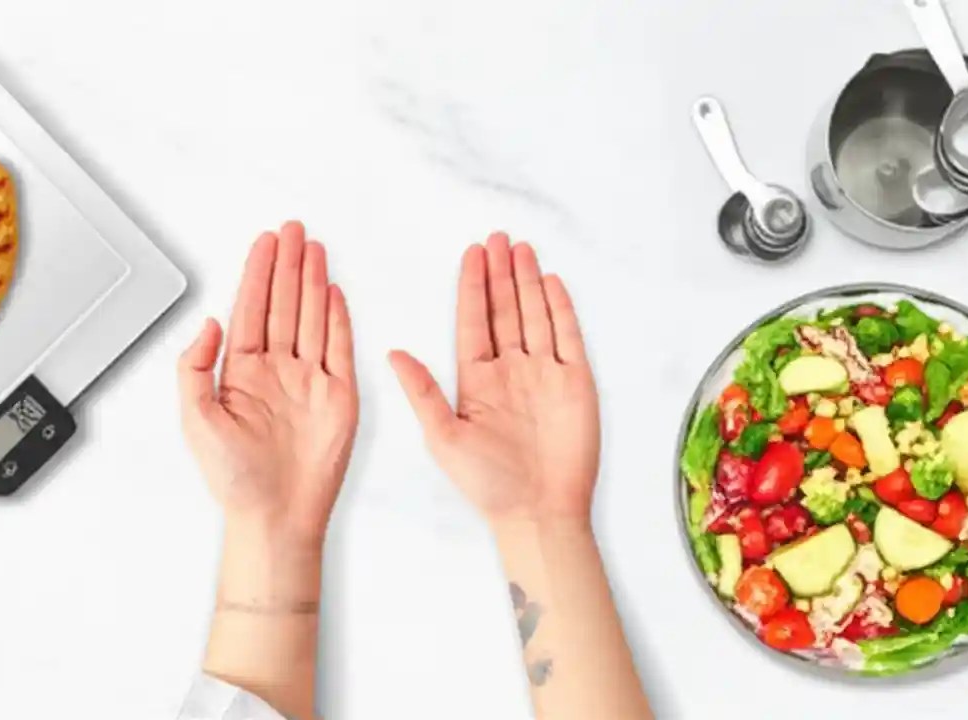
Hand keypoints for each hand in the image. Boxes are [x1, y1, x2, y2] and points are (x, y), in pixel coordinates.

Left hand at [179, 221, 357, 545]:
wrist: (275, 516)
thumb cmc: (235, 479)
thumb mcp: (194, 419)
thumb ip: (194, 367)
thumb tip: (209, 322)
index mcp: (240, 374)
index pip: (251, 310)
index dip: (257, 273)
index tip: (265, 242)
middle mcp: (276, 372)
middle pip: (283, 305)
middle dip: (287, 265)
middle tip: (293, 230)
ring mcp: (309, 381)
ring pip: (310, 318)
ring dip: (311, 281)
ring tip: (313, 248)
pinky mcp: (339, 396)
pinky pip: (339, 347)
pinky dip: (337, 317)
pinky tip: (333, 291)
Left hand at [390, 234, 598, 526]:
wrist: (537, 513)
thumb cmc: (486, 484)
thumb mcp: (442, 437)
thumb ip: (422, 391)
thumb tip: (392, 352)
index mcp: (476, 380)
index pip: (474, 321)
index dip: (473, 286)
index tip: (472, 254)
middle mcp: (510, 371)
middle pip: (505, 310)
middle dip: (502, 273)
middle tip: (498, 238)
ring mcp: (543, 375)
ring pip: (534, 316)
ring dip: (528, 282)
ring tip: (521, 248)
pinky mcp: (575, 384)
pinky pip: (567, 337)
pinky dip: (561, 309)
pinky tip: (553, 282)